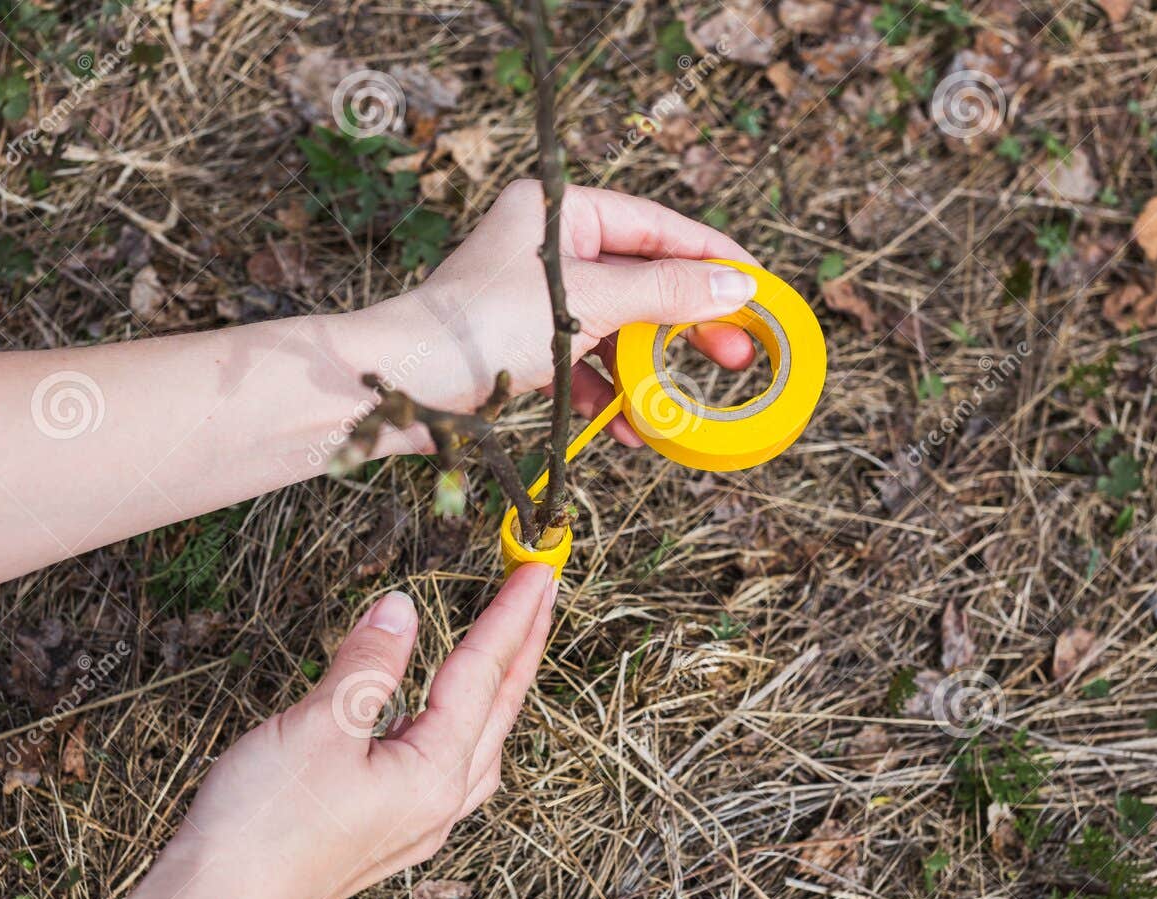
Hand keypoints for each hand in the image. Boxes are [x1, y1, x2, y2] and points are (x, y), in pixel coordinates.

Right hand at [165, 564, 556, 898]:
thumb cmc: (260, 827)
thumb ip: (367, 664)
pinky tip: (432, 716)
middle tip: (542, 594)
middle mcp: (438, 805)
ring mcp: (414, 826)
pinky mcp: (383, 835)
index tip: (539, 567)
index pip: (484, 674)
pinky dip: (455, 727)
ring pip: (478, 745)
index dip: (510, 614)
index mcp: (434, 776)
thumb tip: (402, 610)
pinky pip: (443, 769)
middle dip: (522, 648)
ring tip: (508, 649)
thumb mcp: (317, 726)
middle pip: (499, 710)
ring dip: (496, 691)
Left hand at [381, 181, 762, 443]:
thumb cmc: (481, 326)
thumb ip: (666, 295)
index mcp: (558, 213)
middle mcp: (548, 248)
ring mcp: (535, 300)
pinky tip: (631, 428)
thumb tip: (738, 287)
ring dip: (649, 369)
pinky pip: (582, 365)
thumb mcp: (587, 302)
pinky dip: (608, 394)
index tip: (756, 289)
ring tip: (682, 403)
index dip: (710, 258)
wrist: (399, 387)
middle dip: (687, 325)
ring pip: (614, 329)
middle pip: (640, 280)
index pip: (655, 226)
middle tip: (736, 357)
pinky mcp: (523, 349)